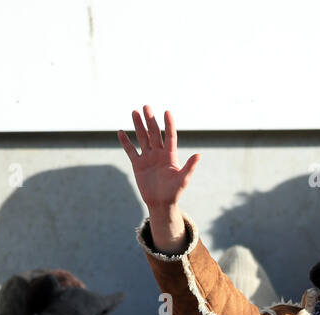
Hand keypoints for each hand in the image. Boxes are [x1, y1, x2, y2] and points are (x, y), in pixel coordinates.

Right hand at [117, 106, 198, 251]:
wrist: (161, 203)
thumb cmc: (174, 192)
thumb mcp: (184, 179)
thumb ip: (189, 167)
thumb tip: (199, 155)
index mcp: (170, 155)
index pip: (170, 136)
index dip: (168, 124)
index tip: (167, 112)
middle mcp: (159, 154)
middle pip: (154, 133)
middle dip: (150, 120)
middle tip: (146, 106)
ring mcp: (148, 158)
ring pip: (142, 138)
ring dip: (138, 126)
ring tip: (134, 112)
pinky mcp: (138, 164)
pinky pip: (131, 151)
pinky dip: (126, 142)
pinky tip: (121, 132)